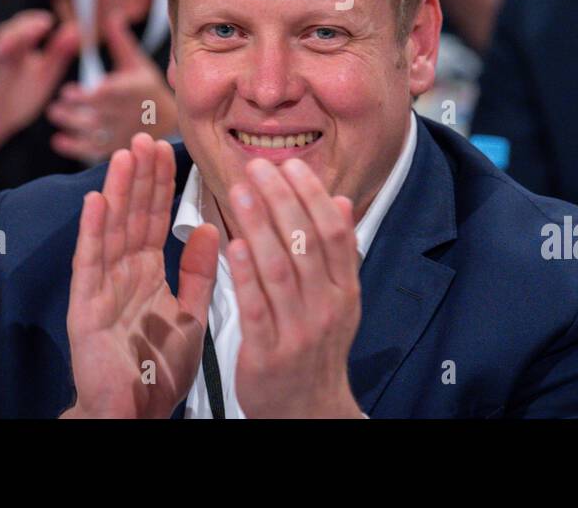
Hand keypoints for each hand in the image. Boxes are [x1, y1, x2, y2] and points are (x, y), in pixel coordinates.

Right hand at [0, 10, 79, 164]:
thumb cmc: (19, 96)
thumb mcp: (45, 75)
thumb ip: (59, 54)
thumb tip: (76, 30)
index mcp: (18, 50)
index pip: (25, 28)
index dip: (36, 21)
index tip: (51, 20)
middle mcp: (1, 54)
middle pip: (9, 33)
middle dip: (25, 27)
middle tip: (45, 22)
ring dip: (11, 40)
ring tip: (27, 34)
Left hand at [46, 14, 177, 162]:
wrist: (168, 123)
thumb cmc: (148, 89)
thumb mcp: (138, 63)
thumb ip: (121, 42)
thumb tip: (112, 16)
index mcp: (135, 89)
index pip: (115, 93)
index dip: (97, 94)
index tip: (74, 90)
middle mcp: (129, 113)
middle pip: (101, 113)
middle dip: (77, 109)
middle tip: (57, 103)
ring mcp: (123, 132)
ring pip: (95, 132)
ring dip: (72, 125)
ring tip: (54, 114)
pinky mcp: (116, 147)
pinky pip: (94, 151)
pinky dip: (75, 148)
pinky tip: (59, 141)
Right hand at [61, 133, 218, 417]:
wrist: (135, 413)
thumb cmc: (158, 370)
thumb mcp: (190, 313)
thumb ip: (200, 272)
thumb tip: (212, 229)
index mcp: (146, 274)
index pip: (154, 219)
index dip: (160, 184)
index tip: (166, 149)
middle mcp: (121, 274)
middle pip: (131, 215)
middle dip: (138, 176)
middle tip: (145, 137)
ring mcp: (101, 288)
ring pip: (110, 230)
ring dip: (116, 192)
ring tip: (124, 156)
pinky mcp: (85, 308)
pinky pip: (90, 264)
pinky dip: (92, 232)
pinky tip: (95, 202)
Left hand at [224, 158, 363, 418]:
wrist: (307, 413)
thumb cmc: (316, 351)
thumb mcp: (338, 301)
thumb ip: (337, 253)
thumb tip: (339, 199)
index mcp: (345, 292)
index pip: (334, 233)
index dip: (313, 195)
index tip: (291, 165)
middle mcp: (327, 309)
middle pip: (306, 243)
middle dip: (282, 199)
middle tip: (258, 167)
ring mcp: (299, 332)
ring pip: (280, 269)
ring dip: (260, 225)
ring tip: (240, 191)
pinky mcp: (268, 355)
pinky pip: (258, 308)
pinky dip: (246, 275)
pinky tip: (232, 245)